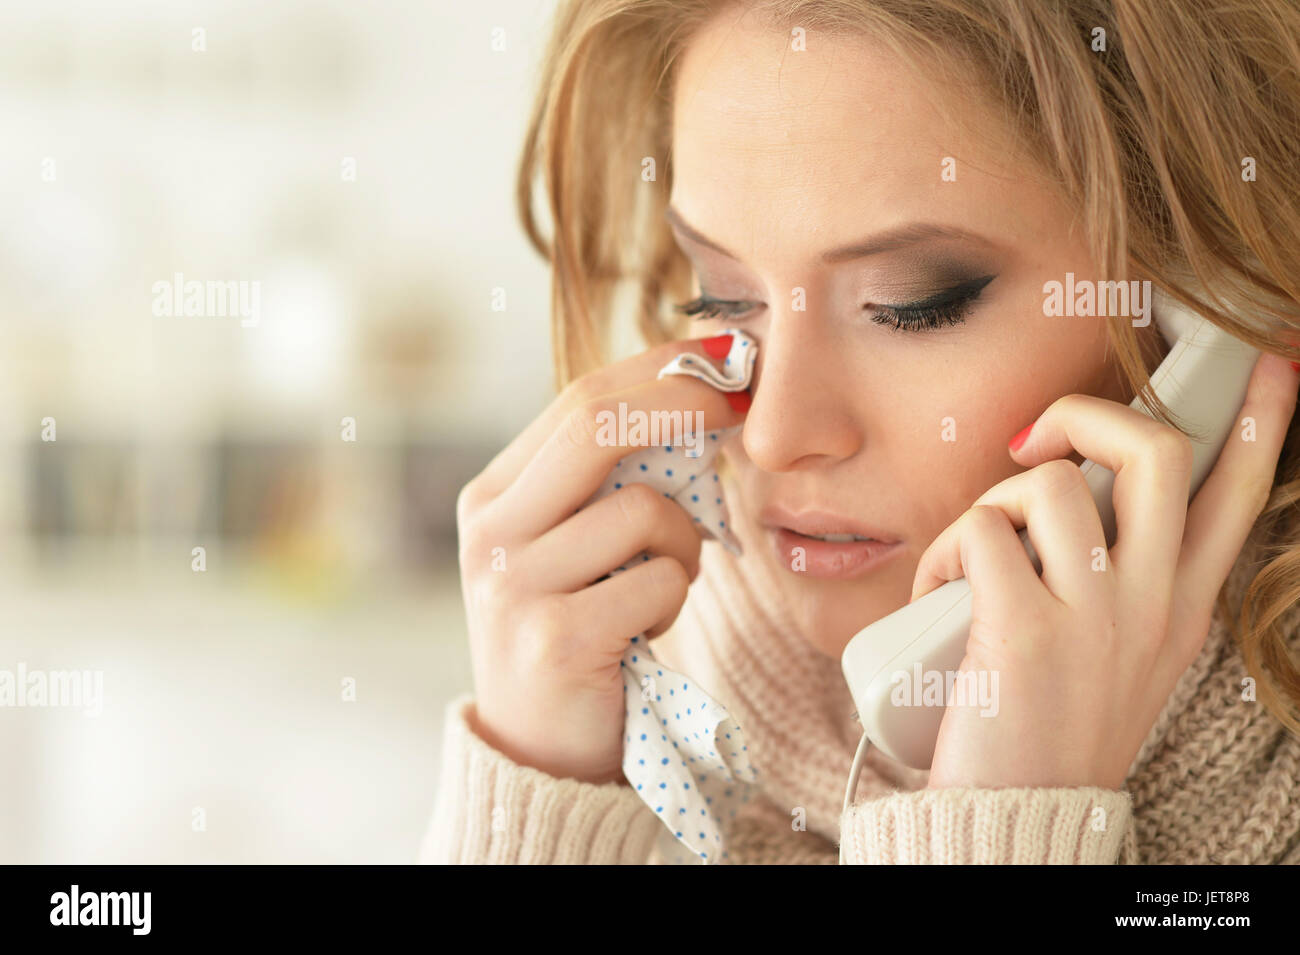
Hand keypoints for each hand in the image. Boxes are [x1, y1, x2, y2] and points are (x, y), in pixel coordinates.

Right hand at [456, 335, 747, 784]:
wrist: (540, 747)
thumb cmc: (577, 629)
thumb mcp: (574, 544)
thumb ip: (610, 480)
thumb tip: (703, 397)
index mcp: (493, 496)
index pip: (579, 399)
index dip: (659, 367)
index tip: (722, 353)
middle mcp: (491, 532)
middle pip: (596, 423)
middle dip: (684, 400)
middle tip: (741, 403)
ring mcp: (515, 585)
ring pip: (642, 509)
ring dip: (684, 542)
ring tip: (662, 582)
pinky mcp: (556, 639)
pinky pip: (659, 581)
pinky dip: (675, 597)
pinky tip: (648, 628)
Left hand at [913, 352, 1298, 790]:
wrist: (1019, 813)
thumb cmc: (1053, 723)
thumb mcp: (1120, 653)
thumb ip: (1121, 580)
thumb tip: (1071, 497)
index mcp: (1181, 605)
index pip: (1237, 495)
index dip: (1260, 419)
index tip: (1272, 360)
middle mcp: (1153, 602)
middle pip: (1154, 451)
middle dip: (1087, 414)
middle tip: (1035, 444)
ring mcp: (1096, 615)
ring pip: (1047, 485)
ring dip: (989, 507)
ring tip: (970, 559)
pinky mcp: (1027, 629)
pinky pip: (979, 531)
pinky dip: (944, 551)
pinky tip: (939, 594)